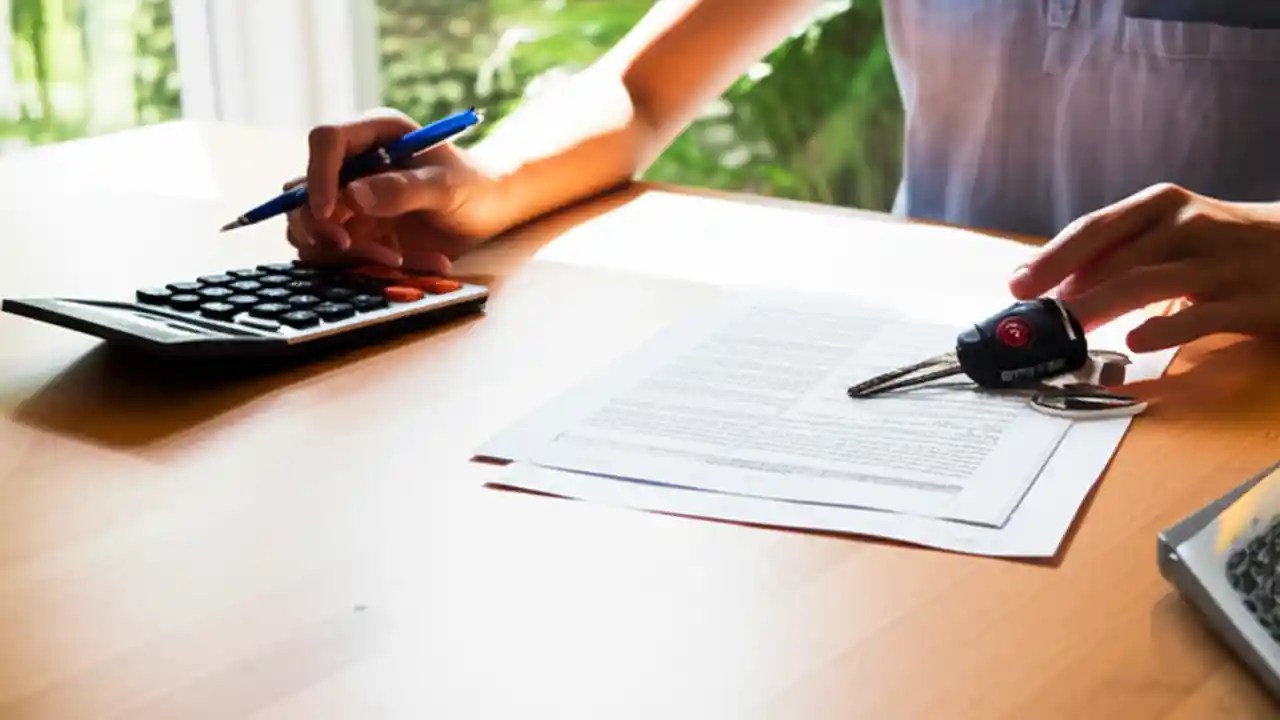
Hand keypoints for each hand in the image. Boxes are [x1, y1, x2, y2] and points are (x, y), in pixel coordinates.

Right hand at [286, 108, 508, 274]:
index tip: (328, 213)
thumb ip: (404, 189)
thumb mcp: (448, 187)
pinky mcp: (356, 231)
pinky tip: (405, 265)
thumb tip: (353, 195)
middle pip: (302, 189)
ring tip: (396, 261)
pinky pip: (337, 254)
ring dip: (342, 252)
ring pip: (312, 228)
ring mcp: (350, 200)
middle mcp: (352, 165)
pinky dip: (362, 267)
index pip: (325, 141)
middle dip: (318, 223)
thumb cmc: (474, 187)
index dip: (318, 175)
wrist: (489, 212)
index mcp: (373, 134)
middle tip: (349, 248)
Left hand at [1009, 183, 1279, 351]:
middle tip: (1033, 319)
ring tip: (1066, 332)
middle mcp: (1189, 226)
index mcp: (1161, 206)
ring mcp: (1220, 262)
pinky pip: (1200, 316)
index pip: (1095, 228)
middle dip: (1068, 290)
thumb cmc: (1220, 244)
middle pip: (1115, 258)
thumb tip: (1052, 286)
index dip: (1052, 257)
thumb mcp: (1170, 233)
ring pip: (1148, 283)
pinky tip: (1135, 341)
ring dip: (1100, 308)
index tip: (1017, 284)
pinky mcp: (1250, 300)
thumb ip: (1116, 253)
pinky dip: (1164, 329)